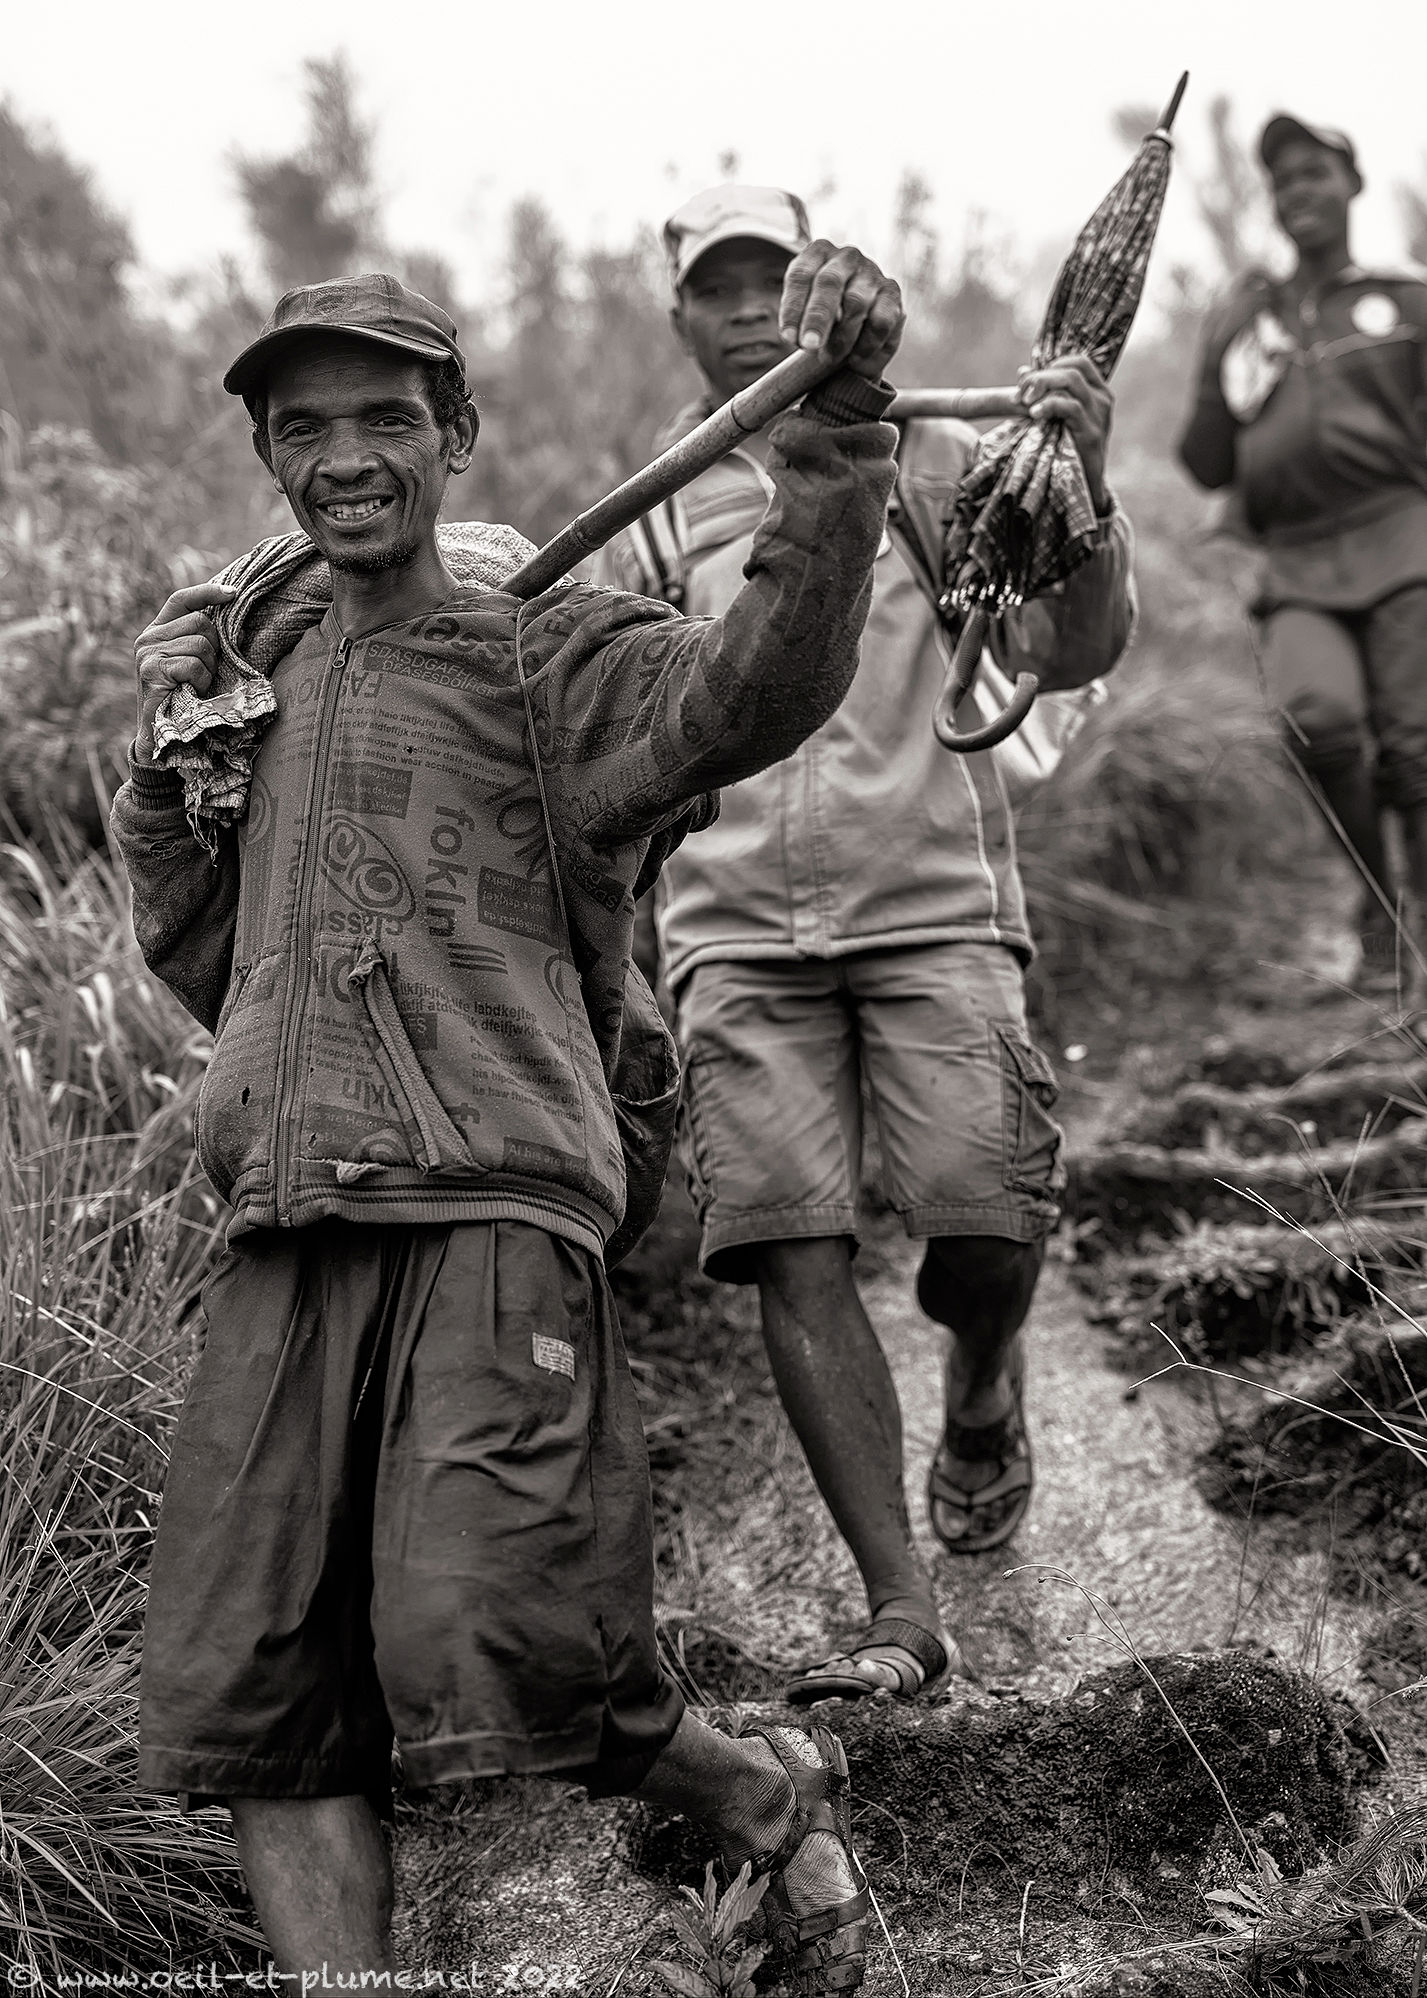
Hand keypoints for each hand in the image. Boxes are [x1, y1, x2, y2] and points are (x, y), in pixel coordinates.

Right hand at [133, 581, 235, 764]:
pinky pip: (194, 664)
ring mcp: (148, 653)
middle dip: (214, 648)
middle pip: (200, 622)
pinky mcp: (153, 670)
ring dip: (208, 668)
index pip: (181, 599)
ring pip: (201, 644)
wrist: (158, 734)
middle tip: (205, 672)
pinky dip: (201, 680)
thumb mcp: (189, 663)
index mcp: (156, 631)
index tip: (233, 593)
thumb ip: (199, 640)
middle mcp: (148, 638)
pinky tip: (191, 691)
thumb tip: (235, 620)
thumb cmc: (181, 698)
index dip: (207, 592)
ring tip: (196, 684)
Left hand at [778, 241, 904, 380]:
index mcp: (817, 253)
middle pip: (829, 281)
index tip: (789, 338)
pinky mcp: (892, 293)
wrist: (857, 325)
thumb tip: (803, 338)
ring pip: (856, 303)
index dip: (794, 307)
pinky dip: (866, 344)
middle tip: (810, 345)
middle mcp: (846, 257)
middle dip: (817, 317)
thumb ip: (800, 321)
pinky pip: (880, 321)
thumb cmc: (822, 318)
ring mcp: (872, 272)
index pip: (801, 275)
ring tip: (830, 358)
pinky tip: (855, 357)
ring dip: (841, 337)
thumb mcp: (802, 314)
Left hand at [1018, 352, 1114, 511]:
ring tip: (1023, 403)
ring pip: (1070, 381)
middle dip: (1040, 376)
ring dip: (1041, 386)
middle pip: (1071, 369)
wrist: (1084, 485)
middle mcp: (1102, 398)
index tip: (1028, 382)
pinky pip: (1070, 407)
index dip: (1051, 365)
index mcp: (1096, 391)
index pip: (1077, 361)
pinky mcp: (1092, 432)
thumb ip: (1044, 395)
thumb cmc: (1067, 450)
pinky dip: (1049, 405)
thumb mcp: (1056, 418)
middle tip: (1020, 394)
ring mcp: (1099, 414)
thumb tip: (1022, 372)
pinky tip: (1034, 414)